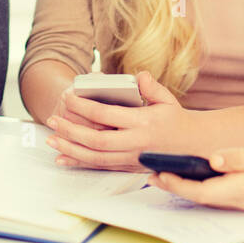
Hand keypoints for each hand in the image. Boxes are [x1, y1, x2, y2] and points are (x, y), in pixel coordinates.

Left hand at [45, 70, 195, 170]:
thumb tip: (140, 75)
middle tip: (52, 120)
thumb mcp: (167, 99)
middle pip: (96, 140)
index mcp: (143, 123)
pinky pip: (100, 167)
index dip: (84, 107)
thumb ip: (152, 87)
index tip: (68, 98)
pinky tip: (63, 159)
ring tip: (51, 139)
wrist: (192, 147)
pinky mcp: (129, 167)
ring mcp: (132, 159)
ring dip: (70, 149)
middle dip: (70, 130)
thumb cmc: (176, 120)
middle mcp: (136, 143)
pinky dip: (80, 163)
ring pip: (95, 157)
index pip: (106, 115)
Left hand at [147, 143, 243, 214]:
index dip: (174, 184)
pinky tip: (208, 176)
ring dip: (191, 187)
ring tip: (174, 174)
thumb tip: (211, 159)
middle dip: (176, 186)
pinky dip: (209, 187)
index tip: (155, 175)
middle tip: (155, 175)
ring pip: (213, 197)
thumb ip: (238, 158)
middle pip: (202, 197)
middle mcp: (243, 201)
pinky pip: (227, 196)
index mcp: (242, 189)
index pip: (198, 191)